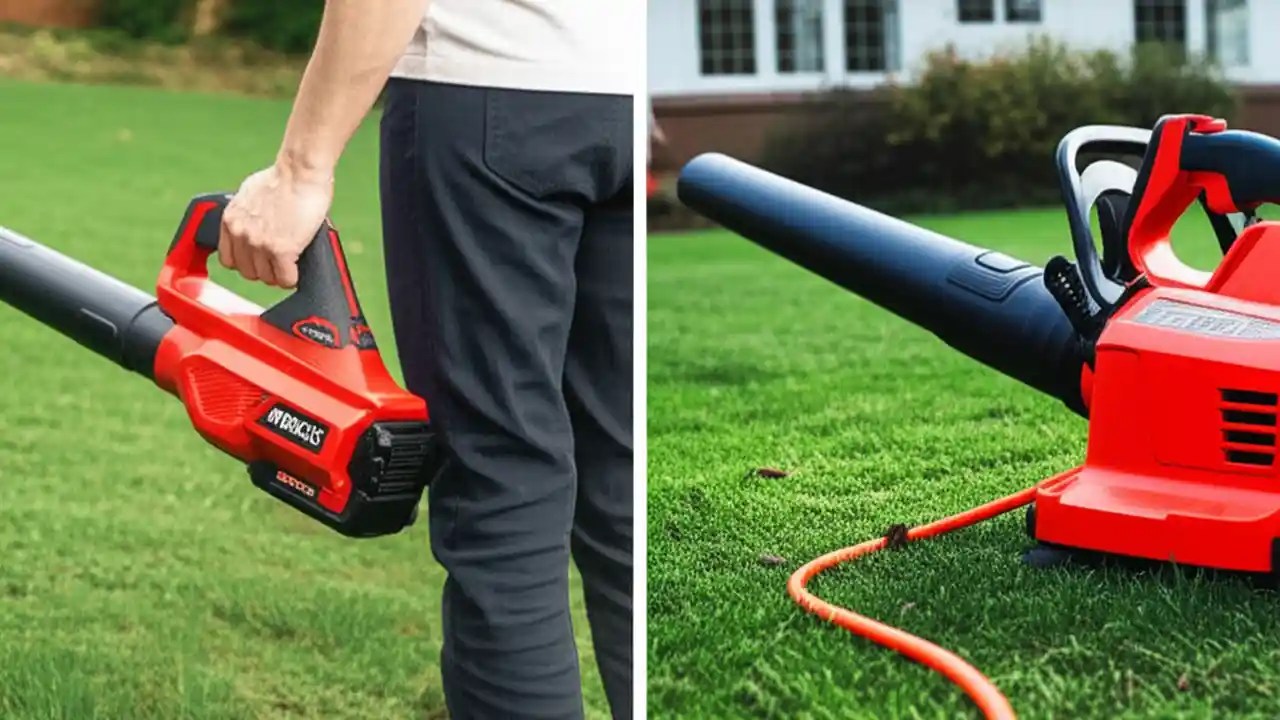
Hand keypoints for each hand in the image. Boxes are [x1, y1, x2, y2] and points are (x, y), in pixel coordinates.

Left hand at [219, 162, 333, 287]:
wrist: (299, 171)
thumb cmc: (283, 177)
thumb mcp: (250, 194)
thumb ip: (246, 214)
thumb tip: (252, 224)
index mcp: (230, 220)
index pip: (229, 260)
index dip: (247, 262)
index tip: (258, 260)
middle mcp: (241, 234)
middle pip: (248, 272)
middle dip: (264, 269)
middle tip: (278, 262)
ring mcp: (260, 244)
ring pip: (267, 278)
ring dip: (279, 274)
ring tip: (290, 264)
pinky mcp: (281, 250)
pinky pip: (285, 279)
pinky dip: (292, 278)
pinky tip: (297, 269)